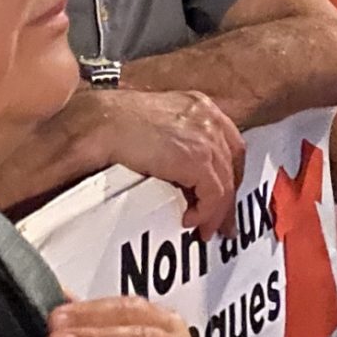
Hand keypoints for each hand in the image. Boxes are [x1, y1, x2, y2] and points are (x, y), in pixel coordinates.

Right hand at [97, 89, 243, 236]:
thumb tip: (183, 175)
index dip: (230, 174)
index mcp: (199, 107)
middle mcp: (208, 118)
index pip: (230, 144)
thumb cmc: (117, 122)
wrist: (103, 122)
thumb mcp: (159, 126)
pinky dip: (205, 212)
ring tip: (204, 229)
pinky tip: (190, 219)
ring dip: (216, 212)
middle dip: (228, 198)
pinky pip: (214, 195)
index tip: (225, 196)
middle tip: (222, 222)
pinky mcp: (196, 158)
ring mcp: (206, 137)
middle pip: (233, 165)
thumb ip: (177, 142)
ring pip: (226, 184)